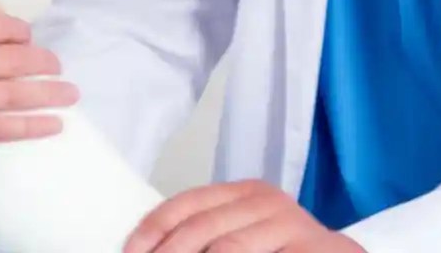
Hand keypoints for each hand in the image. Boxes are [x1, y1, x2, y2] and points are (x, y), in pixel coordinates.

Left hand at [123, 180, 365, 252]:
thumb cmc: (285, 250)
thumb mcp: (243, 232)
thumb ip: (207, 233)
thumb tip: (150, 248)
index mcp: (244, 193)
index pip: (187, 204)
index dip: (153, 229)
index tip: (131, 251)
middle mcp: (266, 203)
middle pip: (201, 229)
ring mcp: (288, 225)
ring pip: (227, 249)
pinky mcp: (308, 248)